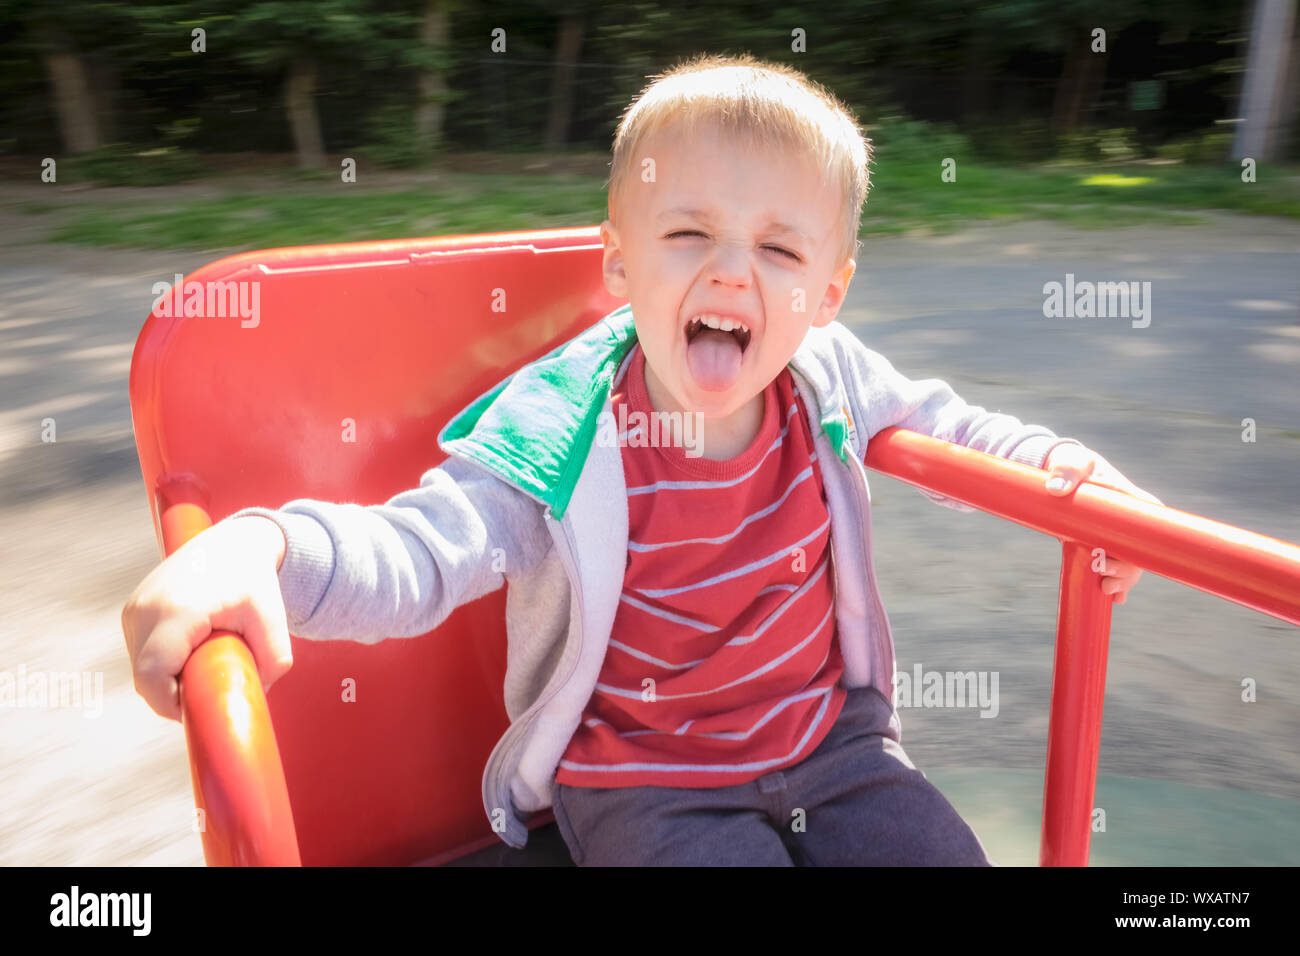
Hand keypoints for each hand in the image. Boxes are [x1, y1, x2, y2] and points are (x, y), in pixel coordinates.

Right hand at [121, 516, 292, 720]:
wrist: (234, 543)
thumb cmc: (254, 580)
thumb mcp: (274, 620)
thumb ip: (274, 663)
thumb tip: (249, 698)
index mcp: (175, 611)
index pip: (153, 678)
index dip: (172, 705)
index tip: (201, 709)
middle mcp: (145, 608)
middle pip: (146, 678)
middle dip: (176, 694)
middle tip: (212, 686)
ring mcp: (133, 608)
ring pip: (142, 667)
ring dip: (170, 677)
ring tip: (206, 659)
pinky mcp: (132, 610)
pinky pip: (141, 652)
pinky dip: (164, 662)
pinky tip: (193, 649)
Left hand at [1044, 443, 1162, 604]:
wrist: (1063, 471)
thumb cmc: (1074, 463)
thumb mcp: (1072, 462)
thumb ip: (1067, 470)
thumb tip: (1056, 489)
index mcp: (1134, 504)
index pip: (1150, 531)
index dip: (1139, 552)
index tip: (1114, 561)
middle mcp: (1131, 524)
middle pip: (1139, 554)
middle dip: (1125, 572)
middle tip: (1104, 581)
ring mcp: (1119, 536)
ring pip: (1128, 565)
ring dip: (1121, 581)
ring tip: (1106, 590)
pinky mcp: (1104, 543)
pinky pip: (1115, 567)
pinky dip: (1118, 584)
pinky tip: (1115, 598)